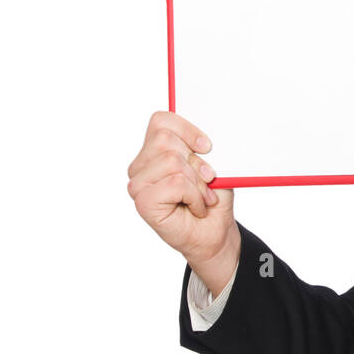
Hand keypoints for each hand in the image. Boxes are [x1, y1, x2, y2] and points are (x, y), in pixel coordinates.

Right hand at [127, 111, 238, 281]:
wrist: (214, 232)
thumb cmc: (211, 198)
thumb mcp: (213, 165)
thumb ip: (202, 147)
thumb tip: (204, 136)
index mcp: (153, 151)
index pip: (160, 121)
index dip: (187, 129)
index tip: (207, 146)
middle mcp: (140, 166)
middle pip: (165, 139)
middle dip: (195, 160)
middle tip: (206, 181)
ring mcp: (138, 184)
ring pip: (172, 161)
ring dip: (197, 182)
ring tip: (201, 196)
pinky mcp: (143, 202)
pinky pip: (175, 183)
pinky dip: (195, 196)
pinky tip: (194, 207)